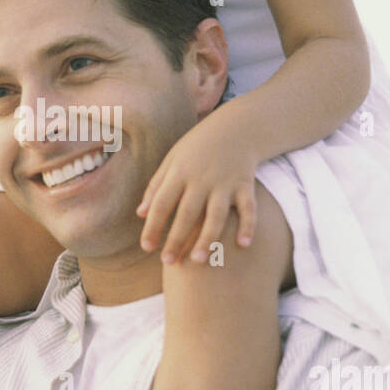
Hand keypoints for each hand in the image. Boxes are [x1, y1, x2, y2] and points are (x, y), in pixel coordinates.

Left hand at [136, 113, 256, 263]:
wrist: (236, 126)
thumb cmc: (198, 147)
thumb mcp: (173, 160)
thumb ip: (157, 186)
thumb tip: (141, 214)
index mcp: (180, 172)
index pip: (162, 202)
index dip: (153, 225)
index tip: (146, 247)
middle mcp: (202, 179)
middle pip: (187, 213)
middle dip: (177, 238)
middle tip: (169, 263)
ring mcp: (225, 182)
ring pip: (217, 214)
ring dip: (208, 238)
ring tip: (199, 261)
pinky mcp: (246, 184)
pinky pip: (248, 208)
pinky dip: (248, 225)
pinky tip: (243, 245)